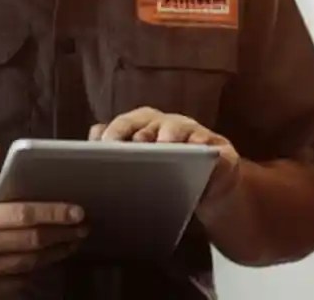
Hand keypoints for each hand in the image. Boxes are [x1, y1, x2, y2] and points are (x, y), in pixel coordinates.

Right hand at [0, 141, 87, 299]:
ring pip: (30, 263)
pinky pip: (19, 283)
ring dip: (56, 253)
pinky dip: (36, 273)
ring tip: (72, 242)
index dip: (54, 212)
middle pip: (33, 240)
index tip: (77, 211)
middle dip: (63, 234)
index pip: (23, 214)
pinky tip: (48, 261)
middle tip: (84, 227)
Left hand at [89, 107, 241, 205]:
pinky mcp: (218, 146)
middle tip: (134, 145)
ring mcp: (194, 132)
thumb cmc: (169, 178)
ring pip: (179, 128)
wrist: (210, 190)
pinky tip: (196, 153)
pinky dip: (202, 145)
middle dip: (141, 133)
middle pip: (151, 122)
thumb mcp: (141, 170)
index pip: (126, 123)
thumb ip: (118, 153)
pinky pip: (209, 142)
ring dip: (170, 134)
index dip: (115, 132)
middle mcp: (168, 124)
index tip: (104, 145)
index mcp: (145, 127)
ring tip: (164, 144)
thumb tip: (94, 134)